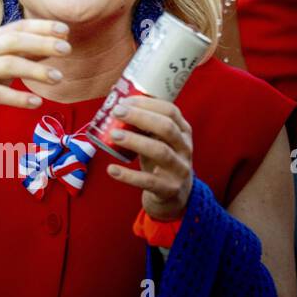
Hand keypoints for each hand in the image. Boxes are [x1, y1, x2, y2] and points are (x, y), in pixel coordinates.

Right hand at [0, 20, 70, 136]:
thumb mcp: (2, 63)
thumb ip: (25, 54)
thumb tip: (58, 44)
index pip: (18, 27)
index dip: (41, 26)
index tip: (65, 30)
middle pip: (13, 41)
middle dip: (41, 43)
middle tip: (67, 49)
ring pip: (7, 65)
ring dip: (35, 70)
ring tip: (58, 78)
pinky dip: (19, 98)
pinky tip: (37, 102)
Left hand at [104, 95, 193, 220]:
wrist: (175, 196)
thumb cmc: (161, 160)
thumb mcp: (159, 139)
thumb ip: (144, 125)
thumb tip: (114, 102)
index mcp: (183, 132)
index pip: (171, 111)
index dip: (147, 104)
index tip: (124, 101)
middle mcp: (185, 148)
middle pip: (167, 128)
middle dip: (141, 117)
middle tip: (116, 112)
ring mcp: (179, 169)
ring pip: (160, 152)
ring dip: (135, 141)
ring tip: (113, 134)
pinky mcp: (169, 189)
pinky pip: (148, 181)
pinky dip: (128, 175)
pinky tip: (111, 169)